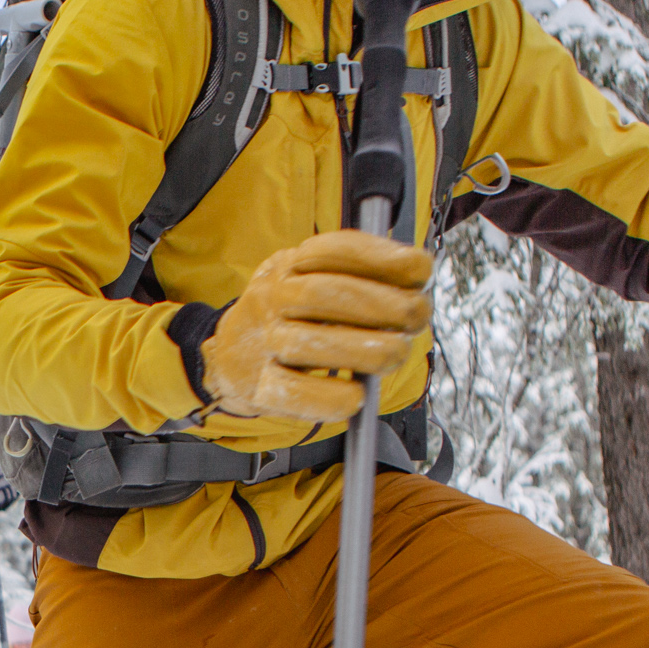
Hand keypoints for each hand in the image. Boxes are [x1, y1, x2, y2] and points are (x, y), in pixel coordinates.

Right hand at [196, 231, 432, 421]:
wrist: (229, 358)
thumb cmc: (289, 319)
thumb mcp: (311, 280)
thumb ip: (356, 278)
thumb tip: (415, 284)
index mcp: (288, 266)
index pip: (332, 251)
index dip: (380, 257)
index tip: (420, 269)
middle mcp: (271, 299)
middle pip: (323, 294)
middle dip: (382, 304)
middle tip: (416, 316)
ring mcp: (262, 343)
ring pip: (308, 343)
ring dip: (364, 349)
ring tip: (396, 353)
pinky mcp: (258, 386)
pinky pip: (293, 392)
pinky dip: (330, 396)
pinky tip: (356, 396)